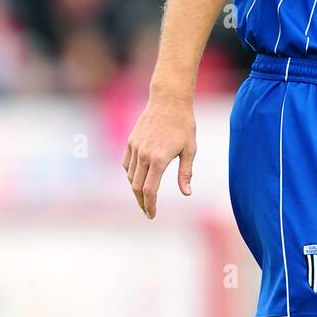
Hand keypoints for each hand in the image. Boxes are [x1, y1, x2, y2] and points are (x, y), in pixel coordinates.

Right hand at [122, 95, 195, 218]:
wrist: (168, 101)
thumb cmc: (183, 125)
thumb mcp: (190, 150)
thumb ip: (186, 173)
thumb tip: (187, 193)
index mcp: (159, 159)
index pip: (150, 190)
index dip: (150, 206)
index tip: (151, 215)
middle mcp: (144, 155)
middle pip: (137, 187)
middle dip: (142, 202)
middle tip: (147, 211)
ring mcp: (135, 148)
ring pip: (131, 176)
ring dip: (136, 189)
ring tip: (145, 196)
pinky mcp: (130, 142)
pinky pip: (126, 164)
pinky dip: (131, 174)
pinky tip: (139, 178)